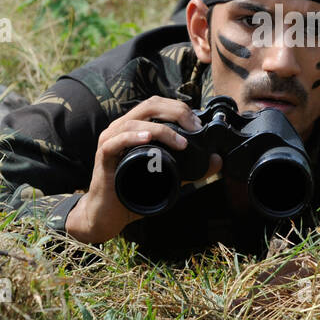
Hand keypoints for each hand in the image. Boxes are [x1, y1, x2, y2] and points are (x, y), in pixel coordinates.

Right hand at [65, 96, 220, 243]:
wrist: (108, 214)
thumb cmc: (134, 192)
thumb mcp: (168, 178)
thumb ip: (191, 169)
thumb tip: (216, 160)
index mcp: (136, 128)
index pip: (158, 104)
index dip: (179, 108)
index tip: (197, 124)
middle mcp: (122, 128)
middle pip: (149, 105)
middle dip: (175, 112)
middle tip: (193, 128)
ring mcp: (110, 141)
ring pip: (134, 122)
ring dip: (161, 129)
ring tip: (181, 142)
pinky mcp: (102, 157)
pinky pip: (115, 142)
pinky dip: (132, 137)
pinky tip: (147, 140)